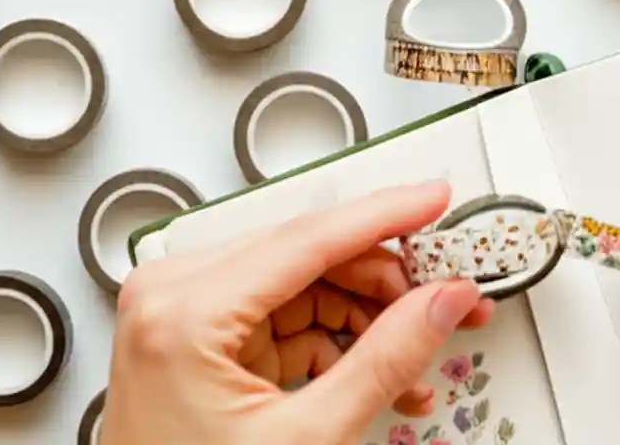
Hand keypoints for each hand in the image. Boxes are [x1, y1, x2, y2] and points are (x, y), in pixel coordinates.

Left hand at [102, 181, 494, 443]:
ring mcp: (181, 313)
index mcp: (183, 311)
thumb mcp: (304, 438)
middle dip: (384, 282)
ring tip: (416, 354)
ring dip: (363, 315)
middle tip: (447, 299)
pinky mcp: (197, 336)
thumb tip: (438, 304)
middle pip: (304, 258)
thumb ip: (381, 362)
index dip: (382, 215)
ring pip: (298, 285)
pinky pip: (279, 317)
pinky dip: (330, 341)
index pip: (305, 239)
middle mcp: (172, 296)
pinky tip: (374, 371)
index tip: (431, 199)